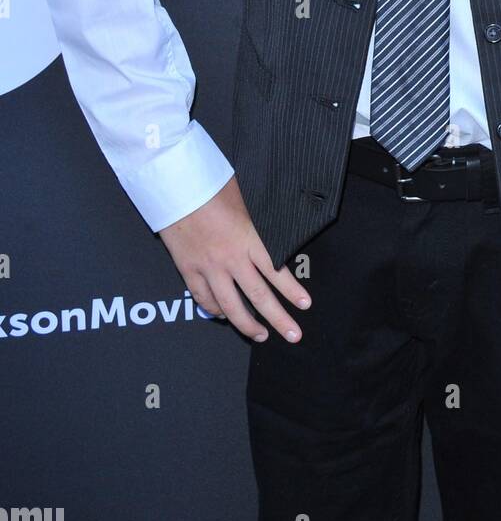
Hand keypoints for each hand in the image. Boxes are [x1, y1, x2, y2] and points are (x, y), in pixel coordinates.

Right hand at [158, 176, 310, 343]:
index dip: (292, 291)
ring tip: (261, 335)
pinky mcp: (188, 270)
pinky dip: (215, 311)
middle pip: (259, 297)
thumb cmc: (210, 186)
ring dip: (247, 325)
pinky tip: (224, 316)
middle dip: (279, 319)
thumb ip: (256, 224)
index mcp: (248, 238)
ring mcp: (208, 267)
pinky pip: (204, 299)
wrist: (174, 185)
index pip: (276, 272)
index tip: (305, 305)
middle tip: (293, 335)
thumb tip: (270, 235)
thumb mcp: (244, 201)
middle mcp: (230, 258)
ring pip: (230, 307)